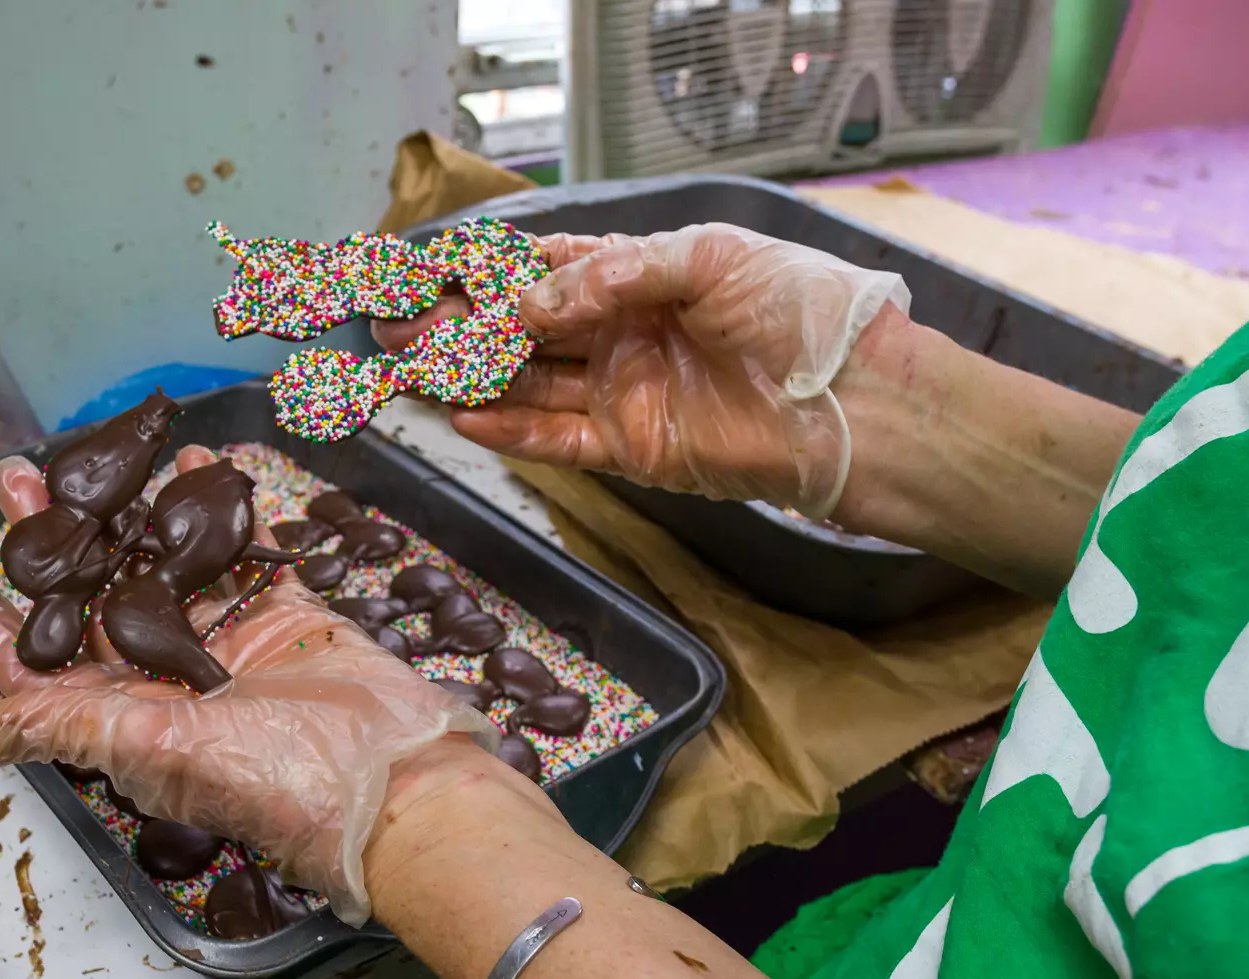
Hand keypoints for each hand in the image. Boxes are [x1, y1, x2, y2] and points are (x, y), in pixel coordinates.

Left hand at [0, 448, 499, 925]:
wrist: (391, 783)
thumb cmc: (278, 784)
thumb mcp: (155, 749)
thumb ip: (67, 725)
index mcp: (120, 719)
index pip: (30, 667)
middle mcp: (162, 682)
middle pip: (84, 599)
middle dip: (46, 539)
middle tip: (15, 476)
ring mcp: (221, 646)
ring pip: (156, 565)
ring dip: (122, 509)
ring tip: (90, 454)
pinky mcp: (278, 618)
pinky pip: (236, 554)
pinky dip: (215, 506)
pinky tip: (194, 458)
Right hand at [376, 225, 909, 518]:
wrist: (857, 403)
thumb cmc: (799, 314)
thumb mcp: (709, 259)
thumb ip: (614, 275)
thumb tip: (529, 299)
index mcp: (638, 276)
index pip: (541, 272)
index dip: (480, 273)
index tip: (422, 274)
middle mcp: (622, 334)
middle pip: (519, 331)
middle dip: (454, 327)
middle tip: (391, 329)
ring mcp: (623, 393)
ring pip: (526, 385)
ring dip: (467, 377)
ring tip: (409, 369)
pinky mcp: (634, 448)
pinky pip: (556, 439)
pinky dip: (510, 431)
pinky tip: (462, 418)